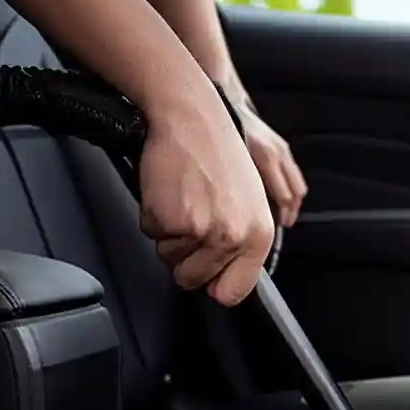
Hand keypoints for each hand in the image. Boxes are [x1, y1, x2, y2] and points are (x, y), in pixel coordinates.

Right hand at [138, 95, 274, 306]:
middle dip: (183, 256)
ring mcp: (203, 231)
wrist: (192, 117)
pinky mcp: (172, 221)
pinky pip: (150, 234)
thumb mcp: (249, 200)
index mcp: (259, 235)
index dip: (212, 283)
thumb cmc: (217, 153)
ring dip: (167, 232)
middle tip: (188, 218)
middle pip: (193, 279)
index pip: (233, 292)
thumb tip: (223, 279)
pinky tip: (167, 188)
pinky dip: (151, 214)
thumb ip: (241, 241)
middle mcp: (234, 237)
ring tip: (181, 197)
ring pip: (168, 257)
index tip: (205, 269)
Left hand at [238, 100, 307, 227]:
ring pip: (298, 184)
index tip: (276, 227)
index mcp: (267, 158)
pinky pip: (293, 174)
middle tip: (282, 225)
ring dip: (293, 201)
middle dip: (291, 211)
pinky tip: (280, 196)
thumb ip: (243, 183)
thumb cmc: (226, 137)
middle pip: (296, 192)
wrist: (231, 107)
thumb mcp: (232, 161)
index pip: (284, 196)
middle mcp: (279, 153)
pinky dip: (291, 188)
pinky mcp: (283, 147)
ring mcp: (283, 150)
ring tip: (283, 214)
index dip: (282, 215)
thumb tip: (247, 209)